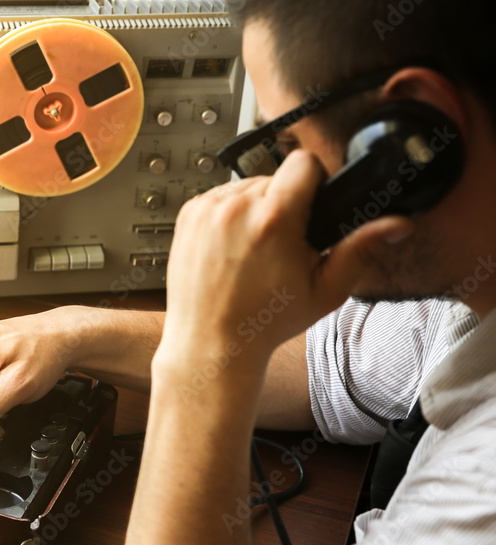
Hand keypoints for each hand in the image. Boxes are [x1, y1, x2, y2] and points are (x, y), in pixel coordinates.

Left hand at [156, 150, 414, 369]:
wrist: (211, 341)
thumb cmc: (264, 321)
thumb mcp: (325, 290)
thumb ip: (362, 250)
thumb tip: (397, 224)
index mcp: (273, 218)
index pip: (304, 162)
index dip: (315, 180)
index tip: (313, 204)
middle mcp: (235, 207)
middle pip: (276, 177)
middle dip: (285, 203)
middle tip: (283, 244)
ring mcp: (207, 210)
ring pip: (246, 186)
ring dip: (255, 208)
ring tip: (255, 249)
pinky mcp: (188, 215)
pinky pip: (219, 198)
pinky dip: (229, 215)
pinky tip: (233, 248)